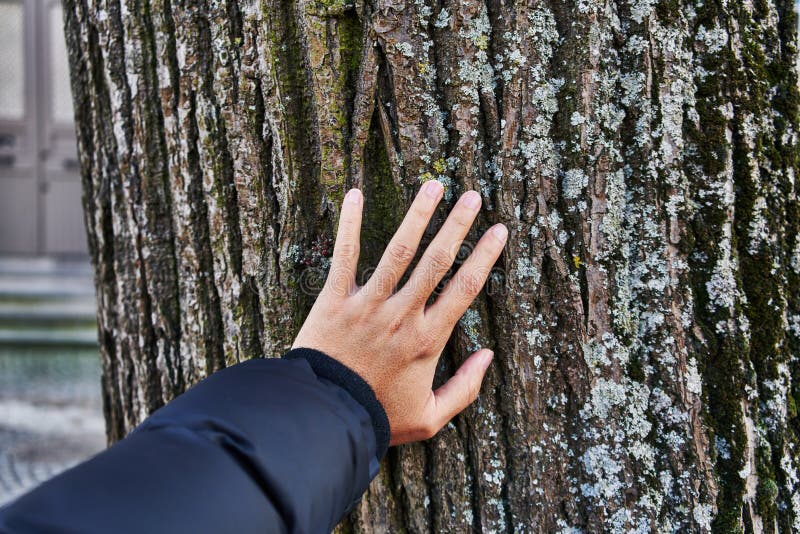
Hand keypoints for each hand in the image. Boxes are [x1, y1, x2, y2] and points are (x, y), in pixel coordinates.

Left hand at [292, 182, 506, 444]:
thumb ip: (464, 389)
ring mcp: (367, 304)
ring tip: (433, 184)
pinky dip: (349, 224)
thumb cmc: (377, 417)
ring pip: (397, 251)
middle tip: (472, 196)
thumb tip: (488, 357)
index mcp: (427, 339)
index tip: (499, 230)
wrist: (324, 417)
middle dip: (457, 225)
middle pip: (436, 261)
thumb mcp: (430, 418)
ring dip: (417, 215)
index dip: (485, 256)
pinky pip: (344, 256)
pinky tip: (355, 193)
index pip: (464, 288)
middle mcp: (402, 315)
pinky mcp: (334, 300)